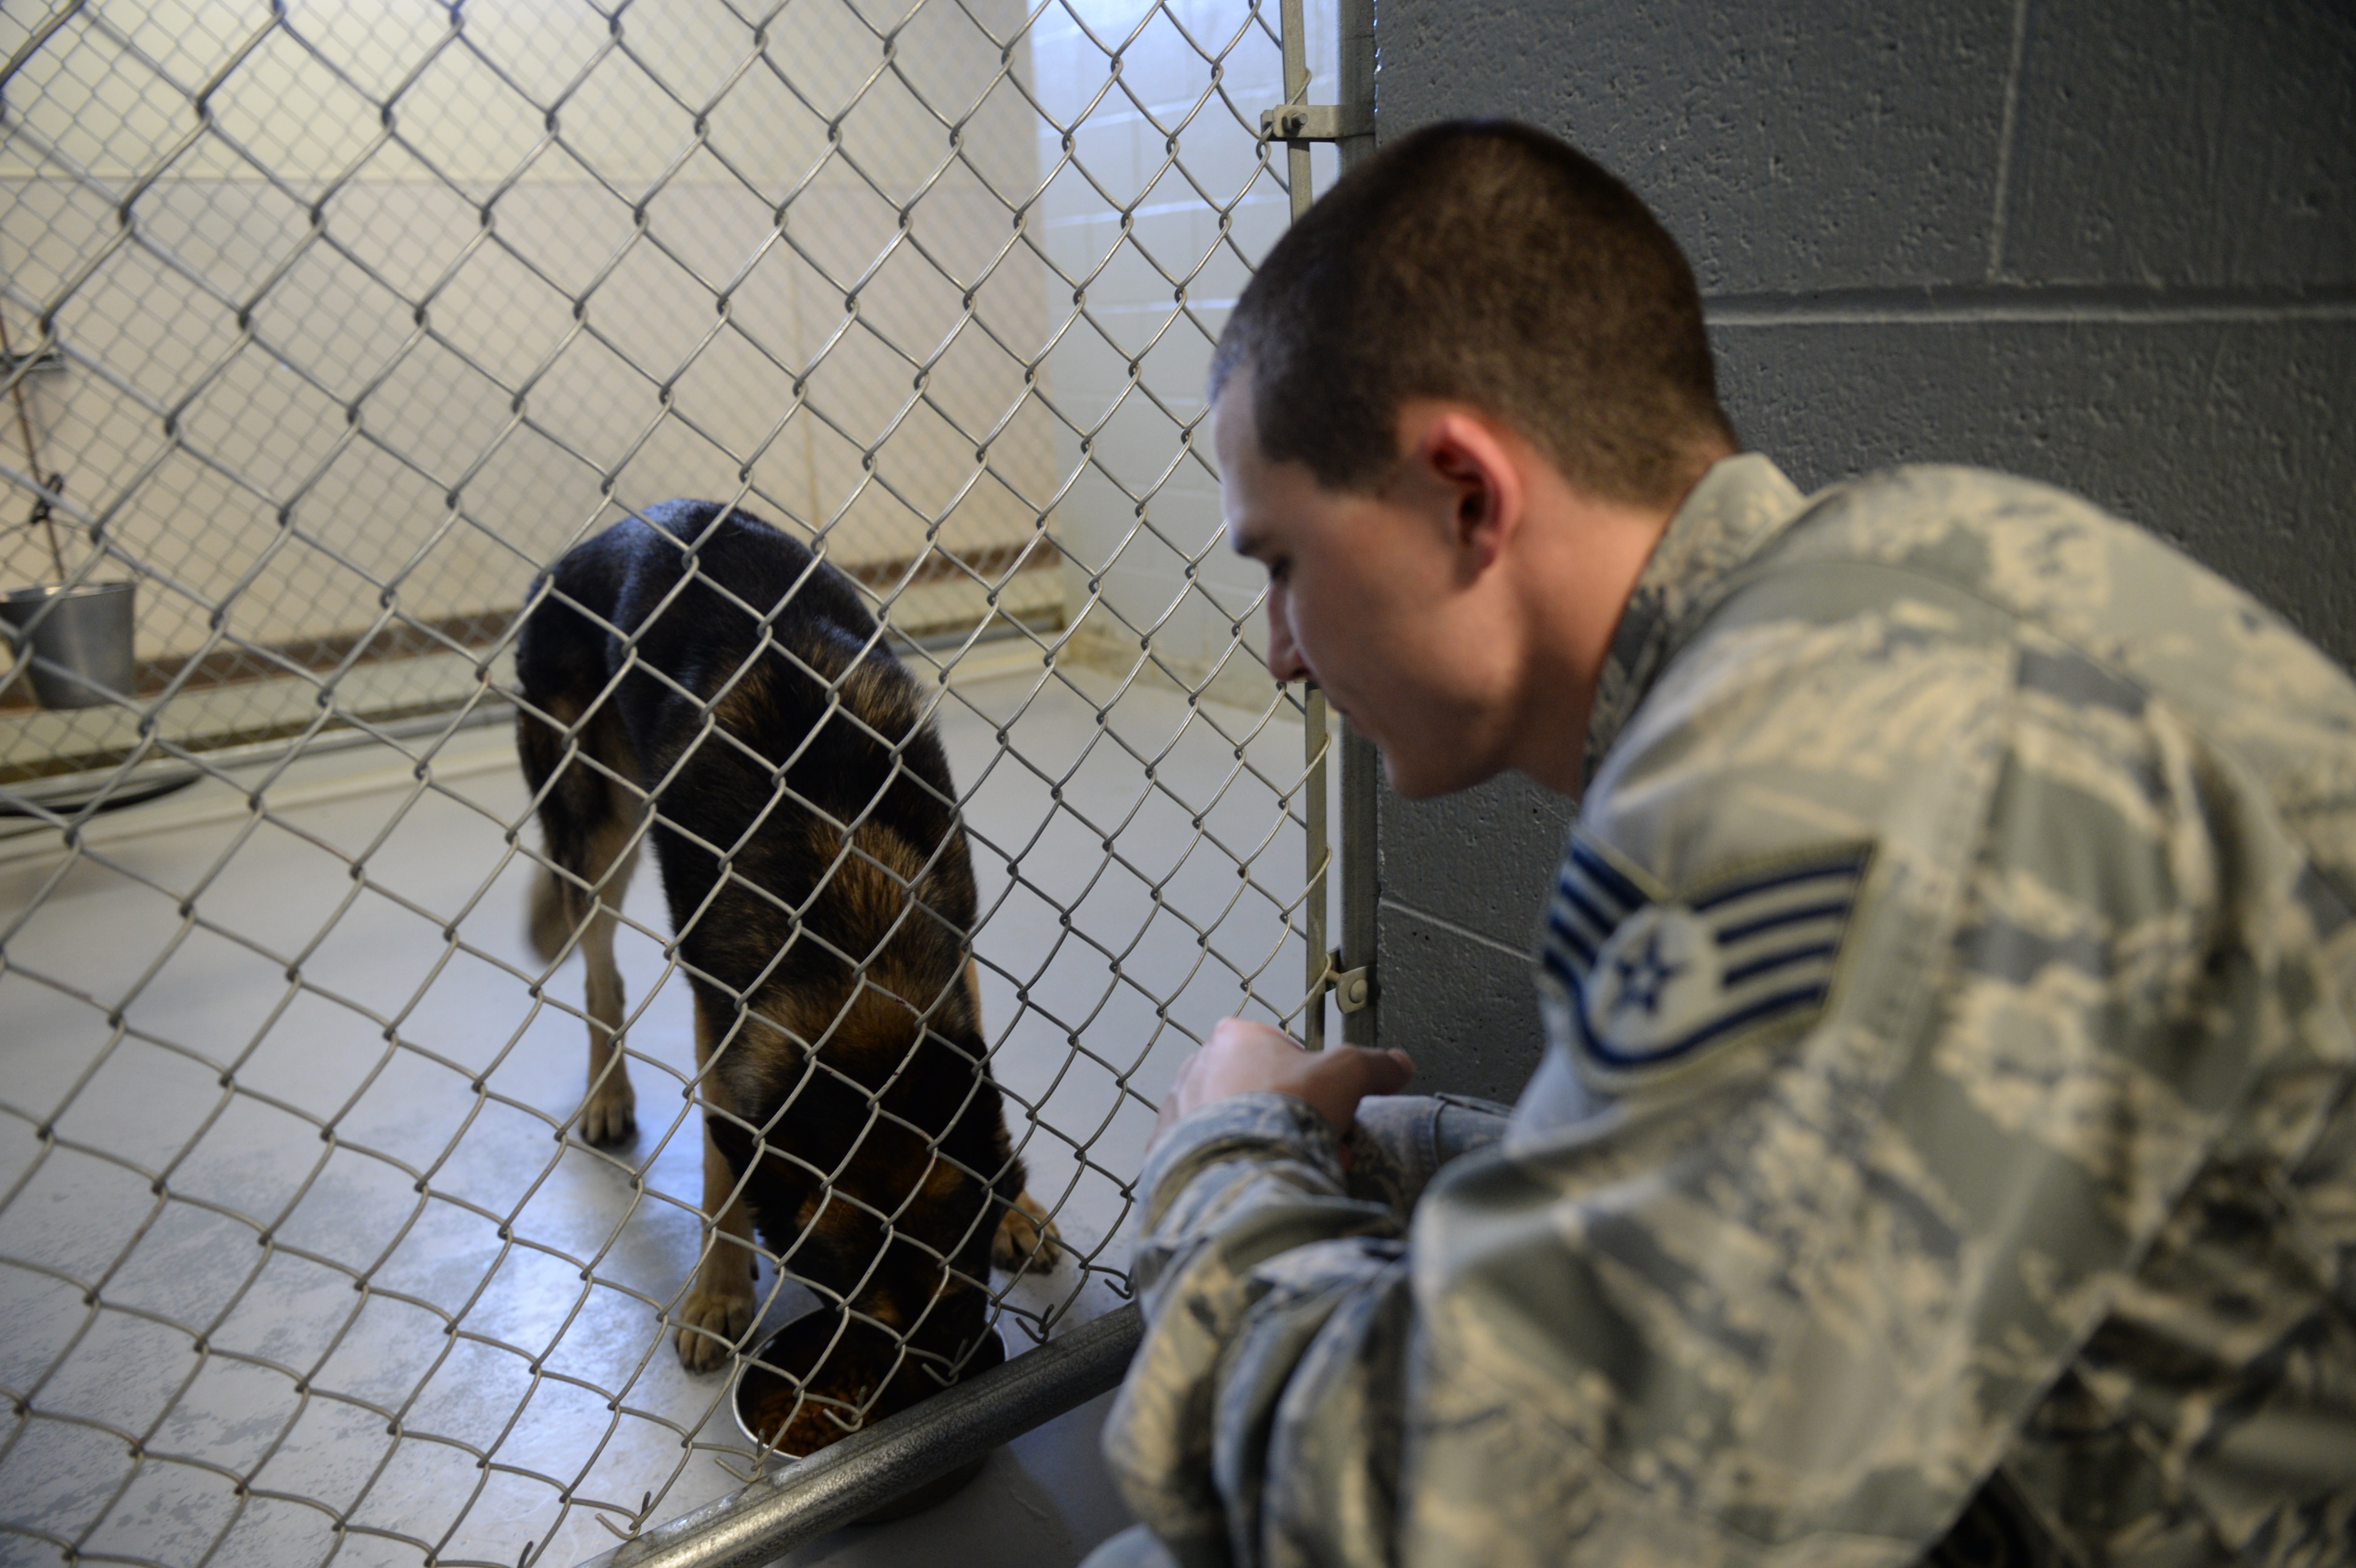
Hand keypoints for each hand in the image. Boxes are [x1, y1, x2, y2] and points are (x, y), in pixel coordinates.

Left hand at [1150, 1018, 1413, 1151]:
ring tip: (1286, 1168)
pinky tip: (1254, 1181)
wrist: (1240, 1170)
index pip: (1283, 1052)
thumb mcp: (1348, 1074)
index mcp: (1235, 1037)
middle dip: (1289, 1118)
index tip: (1328, 1109)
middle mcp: (1198, 1066)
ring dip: (1260, 1143)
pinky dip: (1231, 1168)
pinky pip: (1206, 1157)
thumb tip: (1398, 1064)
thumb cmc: (1283, 1111)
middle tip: (1312, 1143)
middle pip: (1259, 1091)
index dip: (1315, 1084)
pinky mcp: (1165, 1150)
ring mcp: (1178, 1108)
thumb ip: (1375, 1065)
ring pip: (1232, 1125)